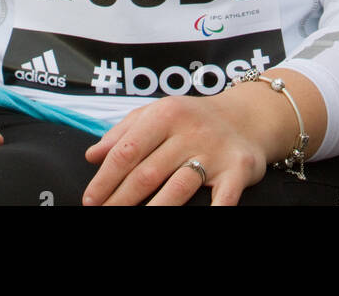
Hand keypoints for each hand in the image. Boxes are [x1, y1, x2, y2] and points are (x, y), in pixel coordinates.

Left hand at [82, 93, 275, 206]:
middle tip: (104, 215)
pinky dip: (212, 211)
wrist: (248, 116)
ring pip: (178, 187)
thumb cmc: (194, 119)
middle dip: (121, 199)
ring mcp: (214, 151)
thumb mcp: (159, 113)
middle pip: (148, 172)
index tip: (90, 199)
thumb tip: (92, 156)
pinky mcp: (238, 169)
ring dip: (154, 210)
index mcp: (166, 114)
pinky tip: (199, 220)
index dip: (105, 178)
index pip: (127, 150)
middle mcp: (190, 131)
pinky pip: (223, 198)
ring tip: (136, 224)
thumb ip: (124, 132)